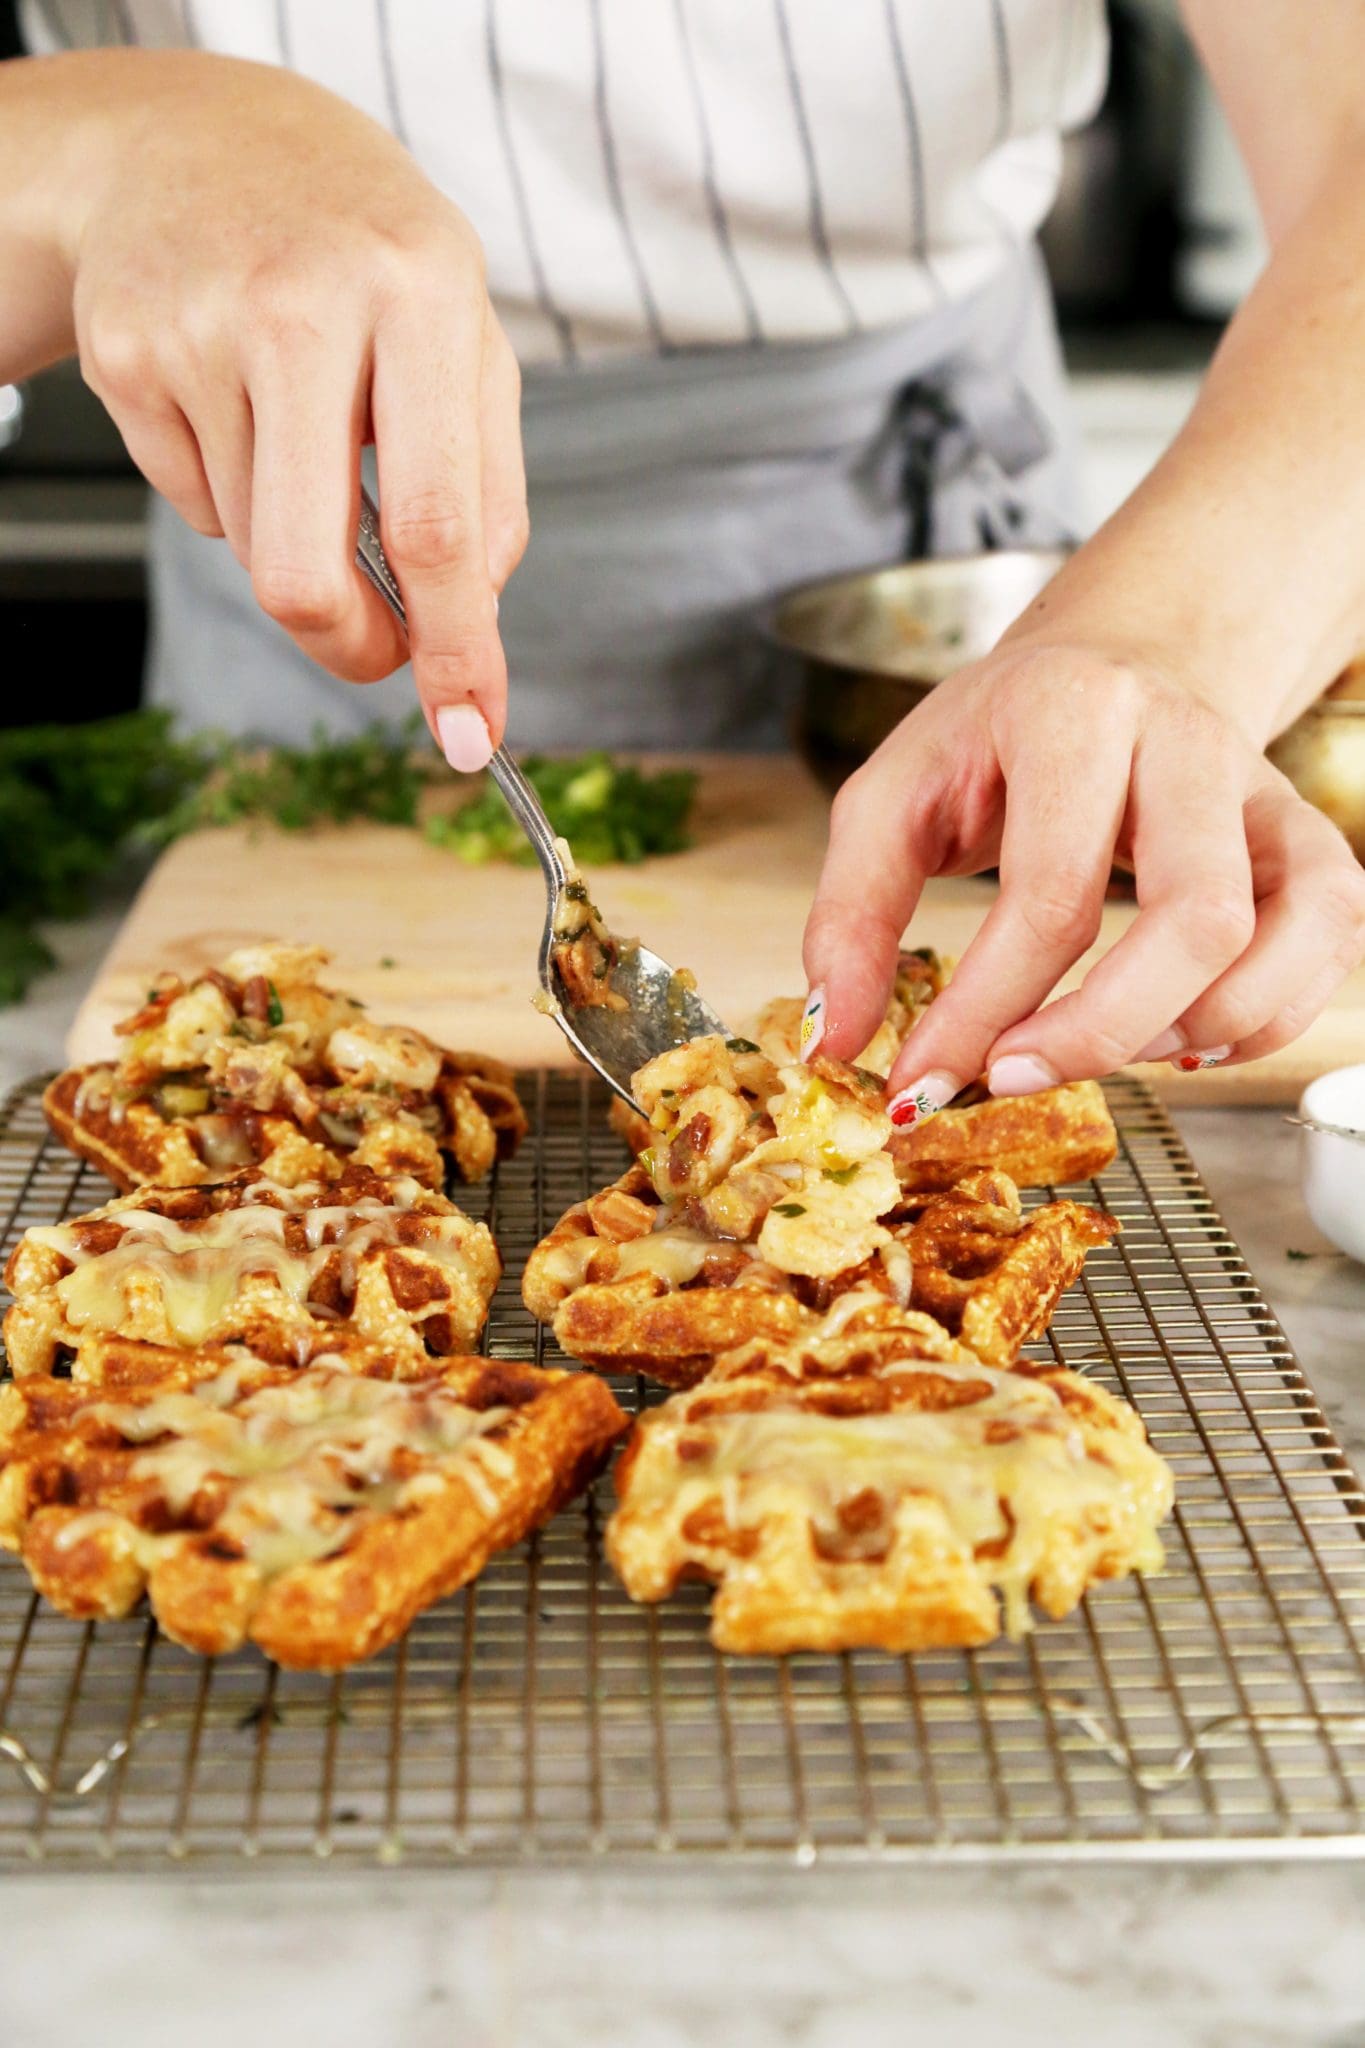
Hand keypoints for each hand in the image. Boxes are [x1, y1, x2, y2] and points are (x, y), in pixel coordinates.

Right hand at [64, 53, 524, 763]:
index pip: (435, 524)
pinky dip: (233, 494)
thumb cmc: (365, 255)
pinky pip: (193, 505)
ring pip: (254, 551)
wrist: (204, 139)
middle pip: (307, 574)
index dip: (455, 651)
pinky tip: (243, 409)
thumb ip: (492, 490)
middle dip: (350, 647)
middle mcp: (302, 304)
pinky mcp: (123, 354)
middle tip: (377, 648)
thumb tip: (476, 625)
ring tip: (309, 445)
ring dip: (297, 544)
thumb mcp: (468, 341)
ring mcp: (197, 328)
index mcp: (418, 293)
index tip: (469, 733)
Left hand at [801, 644, 1364, 1119]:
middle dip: (1101, 1030)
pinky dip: (1261, 1020)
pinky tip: (1175, 1038)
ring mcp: (1264, 792)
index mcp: (1075, 714)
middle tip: (1011, 1077)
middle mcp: (1189, 743)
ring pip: (1287, 935)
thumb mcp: (892, 795)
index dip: (984, 1008)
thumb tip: (834, 1040)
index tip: (921, 1081)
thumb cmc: (995, 738)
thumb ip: (851, 913)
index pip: (1051, 892)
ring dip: (1193, 1030)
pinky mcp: (1308, 839)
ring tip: (1098, 1052)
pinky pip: (1326, 946)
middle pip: (1197, 919)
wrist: (1114, 659)